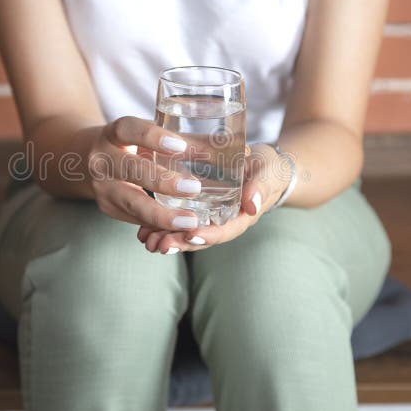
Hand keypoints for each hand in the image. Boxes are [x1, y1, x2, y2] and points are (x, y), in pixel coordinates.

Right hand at [87, 116, 203, 231]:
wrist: (88, 161)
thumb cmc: (131, 145)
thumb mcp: (149, 137)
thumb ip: (185, 142)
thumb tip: (230, 146)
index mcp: (113, 133)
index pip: (128, 129)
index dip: (152, 137)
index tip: (180, 146)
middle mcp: (101, 159)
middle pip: (130, 169)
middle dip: (162, 181)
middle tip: (194, 188)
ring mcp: (102, 187)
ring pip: (131, 202)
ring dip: (161, 214)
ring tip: (190, 221)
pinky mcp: (108, 208)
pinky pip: (134, 219)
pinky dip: (158, 224)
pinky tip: (179, 228)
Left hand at [137, 144, 290, 253]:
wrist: (262, 166)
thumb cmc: (267, 169)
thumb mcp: (268, 173)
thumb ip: (261, 187)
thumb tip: (252, 205)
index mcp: (241, 218)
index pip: (224, 232)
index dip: (207, 235)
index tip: (190, 235)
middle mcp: (222, 223)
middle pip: (199, 237)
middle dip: (179, 242)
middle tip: (158, 244)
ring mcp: (208, 219)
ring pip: (185, 232)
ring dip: (166, 238)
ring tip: (146, 240)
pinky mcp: (197, 211)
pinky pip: (178, 221)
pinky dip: (161, 226)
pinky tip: (143, 229)